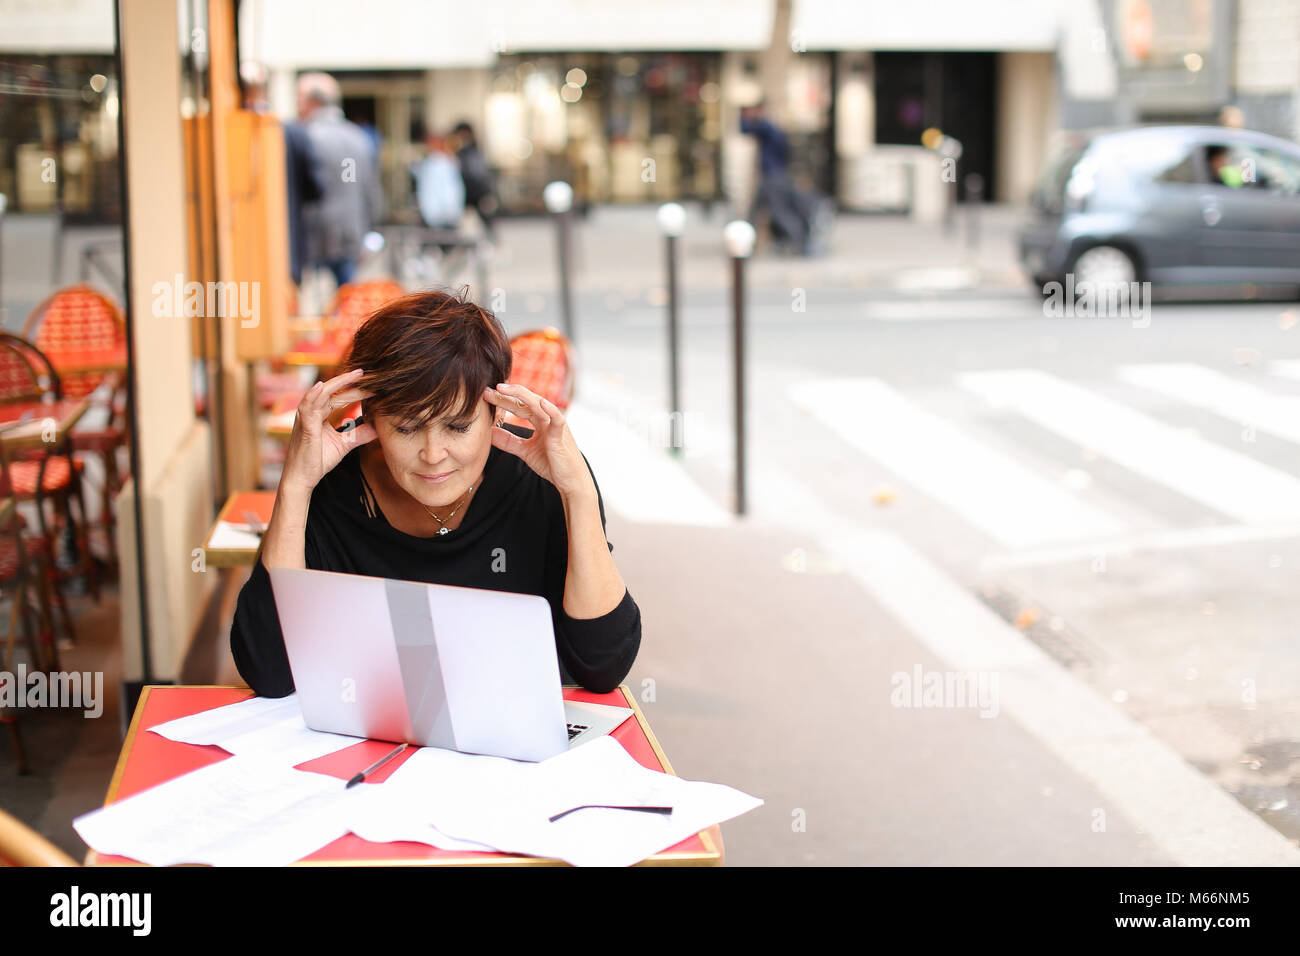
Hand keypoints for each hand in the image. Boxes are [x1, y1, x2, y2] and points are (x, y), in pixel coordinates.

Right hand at [281, 368, 375, 494]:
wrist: (302, 479)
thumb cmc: (318, 460)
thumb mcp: (344, 444)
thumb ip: (359, 434)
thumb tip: (378, 428)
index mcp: (319, 415)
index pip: (338, 397)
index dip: (353, 389)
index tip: (369, 382)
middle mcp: (311, 413)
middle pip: (332, 392)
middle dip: (348, 382)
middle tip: (365, 372)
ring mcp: (306, 418)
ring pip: (321, 394)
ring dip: (337, 383)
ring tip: (354, 375)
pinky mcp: (304, 428)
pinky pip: (307, 408)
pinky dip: (313, 395)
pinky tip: (322, 386)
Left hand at [485, 383, 593, 499]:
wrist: (570, 481)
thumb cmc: (552, 464)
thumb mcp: (525, 451)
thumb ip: (509, 441)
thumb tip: (489, 433)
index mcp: (540, 422)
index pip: (519, 406)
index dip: (503, 400)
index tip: (486, 396)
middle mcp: (547, 419)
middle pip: (525, 402)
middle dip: (506, 396)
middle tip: (487, 391)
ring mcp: (555, 426)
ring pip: (538, 405)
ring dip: (521, 395)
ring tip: (503, 389)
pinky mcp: (561, 436)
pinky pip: (557, 420)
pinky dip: (551, 411)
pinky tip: (541, 403)